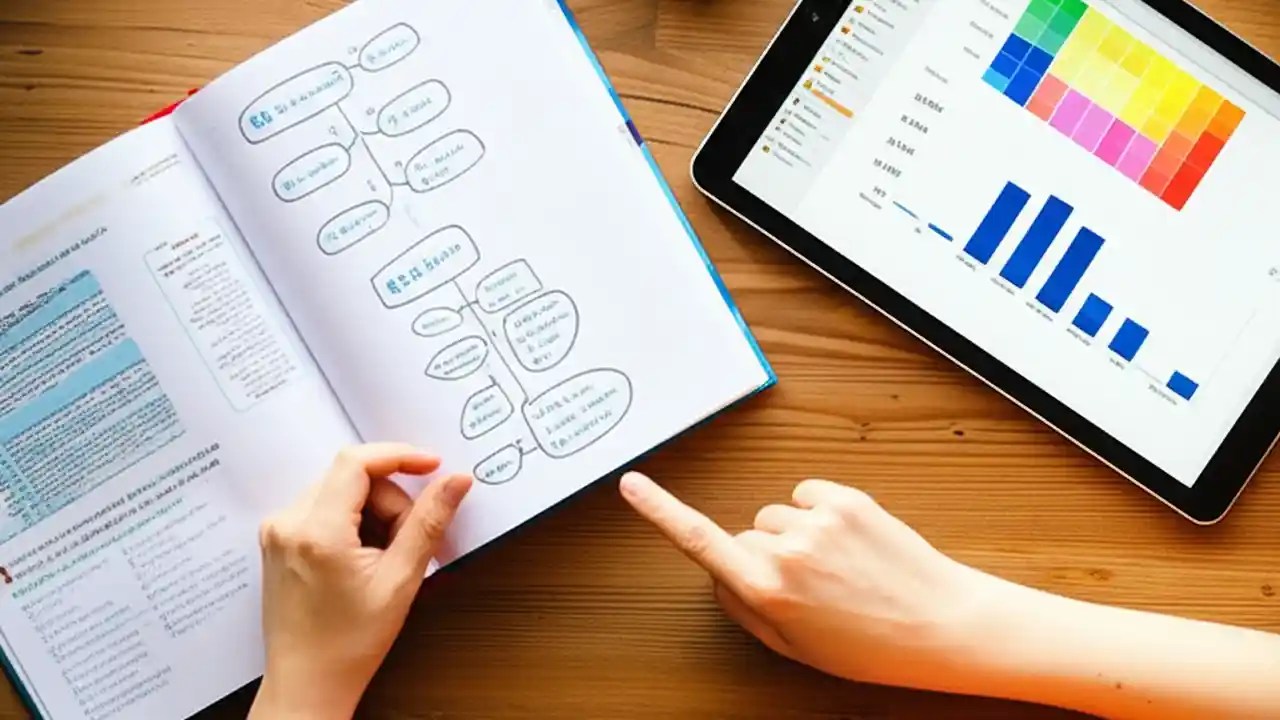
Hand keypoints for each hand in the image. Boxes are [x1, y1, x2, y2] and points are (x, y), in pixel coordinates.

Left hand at [249, 444, 472, 719]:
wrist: (307, 684)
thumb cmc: (350, 643)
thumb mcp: (401, 580)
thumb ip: (429, 523)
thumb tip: (456, 481)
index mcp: (316, 532)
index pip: (357, 463)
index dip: (400, 456)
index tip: (432, 466)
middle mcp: (287, 523)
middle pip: (351, 478)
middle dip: (389, 500)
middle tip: (407, 542)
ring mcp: (277, 531)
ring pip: (339, 491)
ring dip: (372, 512)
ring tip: (382, 558)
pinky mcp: (277, 539)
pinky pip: (322, 508)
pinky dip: (351, 522)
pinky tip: (362, 558)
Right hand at [619, 472, 1001, 694]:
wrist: (943, 625)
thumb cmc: (872, 647)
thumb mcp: (795, 647)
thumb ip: (744, 609)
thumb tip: (719, 573)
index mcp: (768, 592)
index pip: (698, 542)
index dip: (659, 511)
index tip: (631, 485)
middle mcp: (786, 552)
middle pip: (744, 535)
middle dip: (762, 555)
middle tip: (809, 588)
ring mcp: (817, 521)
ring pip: (776, 516)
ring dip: (794, 534)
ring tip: (838, 568)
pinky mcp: (846, 499)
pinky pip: (807, 495)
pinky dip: (819, 513)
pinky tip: (849, 544)